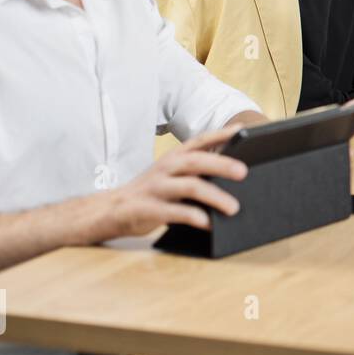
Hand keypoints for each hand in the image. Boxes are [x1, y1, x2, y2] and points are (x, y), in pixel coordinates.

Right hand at [102, 127, 248, 235]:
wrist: (109, 210)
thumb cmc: (150, 193)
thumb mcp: (170, 176)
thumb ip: (194, 172)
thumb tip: (233, 174)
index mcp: (172, 158)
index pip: (199, 141)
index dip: (220, 134)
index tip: (242, 130)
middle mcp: (165, 168)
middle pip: (196, 161)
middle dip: (221, 164)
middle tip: (244, 172)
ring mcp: (156, 188)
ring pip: (189, 187)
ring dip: (215, 196)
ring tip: (234, 207)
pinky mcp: (148, 209)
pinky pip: (176, 212)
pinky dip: (195, 217)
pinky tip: (209, 224)